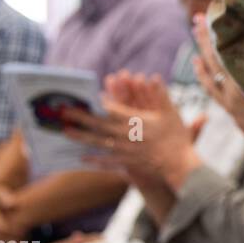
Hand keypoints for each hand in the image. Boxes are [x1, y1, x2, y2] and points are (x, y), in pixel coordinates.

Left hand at [64, 72, 204, 194]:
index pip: (112, 109)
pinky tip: (82, 158)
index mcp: (136, 121)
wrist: (179, 165)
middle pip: (98, 125)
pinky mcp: (127, 162)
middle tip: (63, 112)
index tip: (84, 98)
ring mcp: (124, 150)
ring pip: (98, 142)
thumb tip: (154, 77)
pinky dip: (94, 159)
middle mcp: (126, 135)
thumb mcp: (171, 113)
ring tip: (65, 132)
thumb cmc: (176, 138)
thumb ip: (161, 95)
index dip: (97, 103)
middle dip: (80, 117)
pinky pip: (107, 161)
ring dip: (80, 137)